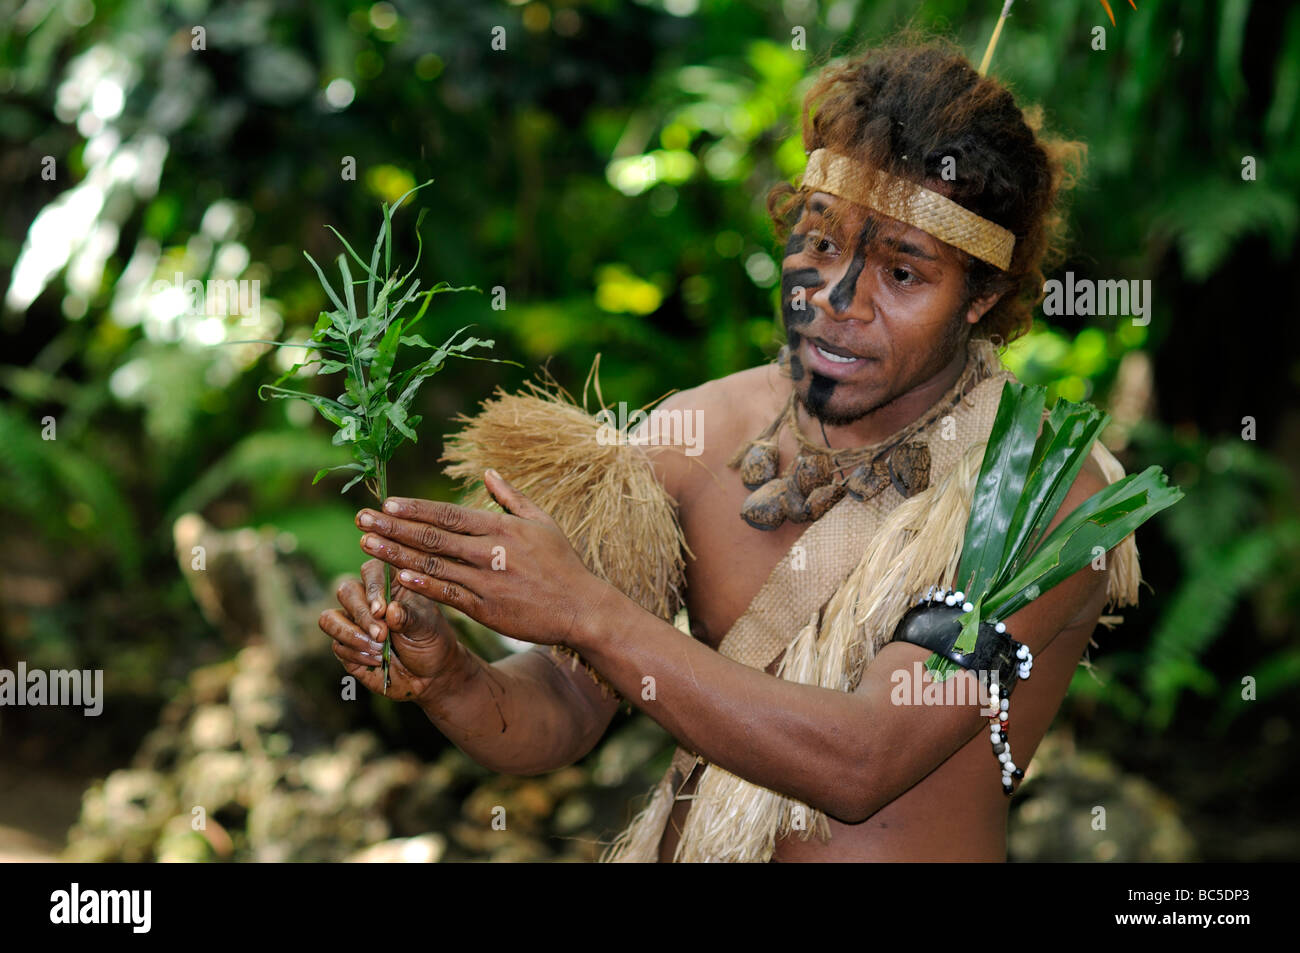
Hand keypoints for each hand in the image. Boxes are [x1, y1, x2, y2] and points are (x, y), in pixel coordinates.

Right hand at [318, 558, 463, 701]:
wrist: (428, 674)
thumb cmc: (430, 641)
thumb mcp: (427, 628)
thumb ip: (410, 617)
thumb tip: (391, 610)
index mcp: (391, 582)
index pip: (371, 570)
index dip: (372, 587)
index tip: (381, 610)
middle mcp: (367, 598)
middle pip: (346, 591)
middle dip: (362, 616)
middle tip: (382, 635)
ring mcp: (353, 622)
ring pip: (329, 619)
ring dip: (351, 635)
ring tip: (378, 649)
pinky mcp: (345, 645)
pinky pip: (337, 645)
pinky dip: (357, 655)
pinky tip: (378, 661)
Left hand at [354, 469, 613, 645]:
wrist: (582, 608)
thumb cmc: (562, 563)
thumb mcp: (542, 522)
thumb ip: (511, 497)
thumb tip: (488, 472)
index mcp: (501, 527)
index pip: (449, 514)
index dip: (416, 508)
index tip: (386, 503)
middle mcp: (491, 551)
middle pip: (433, 536)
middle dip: (393, 527)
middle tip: (361, 520)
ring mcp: (487, 581)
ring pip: (433, 564)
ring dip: (396, 554)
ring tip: (366, 546)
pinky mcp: (487, 609)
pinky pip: (448, 595)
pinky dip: (422, 586)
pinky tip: (397, 578)